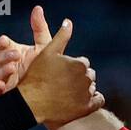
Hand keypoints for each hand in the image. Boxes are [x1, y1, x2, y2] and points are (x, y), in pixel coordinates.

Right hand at [0, 5, 49, 96]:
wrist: (53, 91)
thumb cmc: (48, 67)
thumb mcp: (45, 46)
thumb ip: (40, 28)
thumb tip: (37, 8)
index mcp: (15, 52)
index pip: (4, 44)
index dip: (2, 42)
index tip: (4, 41)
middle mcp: (9, 65)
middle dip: (5, 56)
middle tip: (16, 55)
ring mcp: (7, 79)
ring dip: (3, 70)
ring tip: (13, 68)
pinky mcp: (8, 93)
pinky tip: (1, 87)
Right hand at [12, 8, 103, 125]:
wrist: (31, 103)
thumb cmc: (37, 76)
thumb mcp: (47, 53)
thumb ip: (61, 36)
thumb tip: (68, 21)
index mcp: (79, 64)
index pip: (83, 63)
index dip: (71, 66)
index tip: (61, 72)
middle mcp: (86, 78)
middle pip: (88, 75)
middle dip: (78, 77)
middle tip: (63, 83)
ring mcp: (86, 94)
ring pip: (91, 87)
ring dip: (84, 89)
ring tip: (68, 93)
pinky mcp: (86, 108)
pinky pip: (98, 101)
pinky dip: (93, 100)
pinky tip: (82, 100)